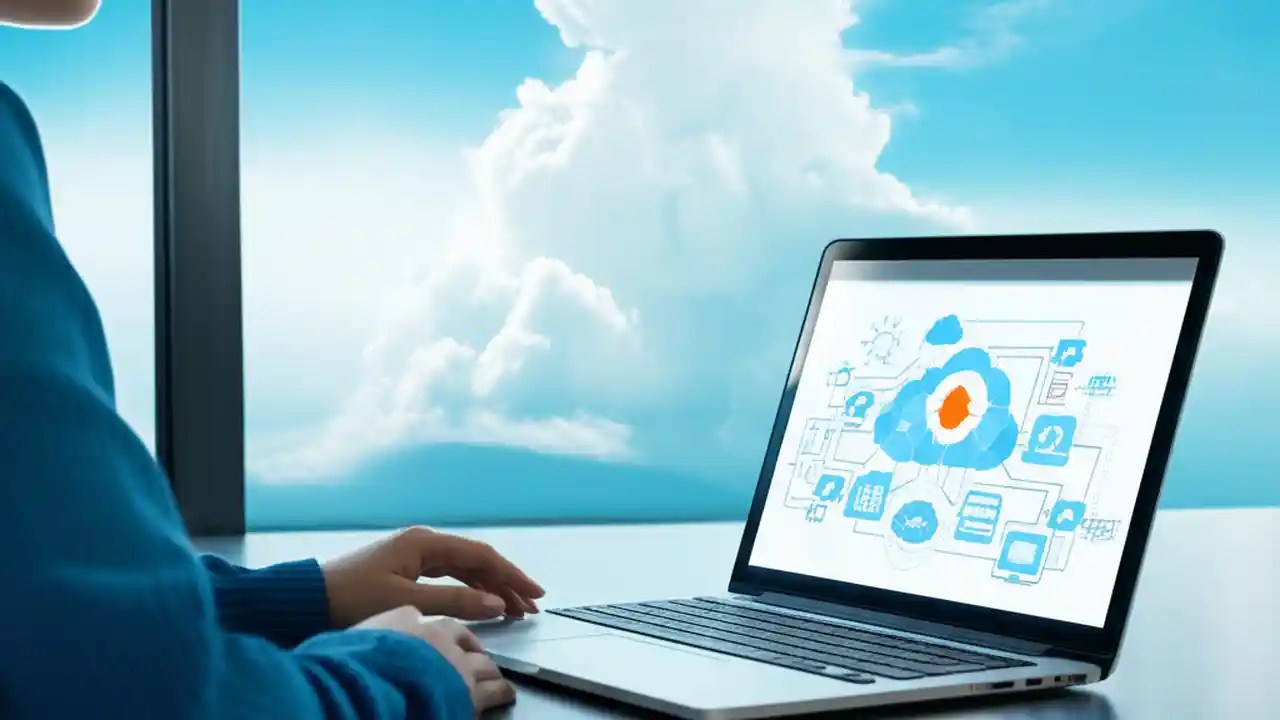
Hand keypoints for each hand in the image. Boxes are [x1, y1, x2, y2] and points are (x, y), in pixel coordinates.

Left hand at [323, 526, 544, 626]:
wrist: (307, 599)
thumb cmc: (349, 597)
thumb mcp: (406, 601)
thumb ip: (454, 602)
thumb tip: (496, 603)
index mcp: (424, 542)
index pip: (480, 555)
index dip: (511, 574)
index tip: (534, 592)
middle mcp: (422, 543)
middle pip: (476, 560)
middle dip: (506, 582)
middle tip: (532, 604)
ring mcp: (414, 555)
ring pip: (464, 569)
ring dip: (490, 587)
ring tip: (514, 607)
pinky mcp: (405, 569)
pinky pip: (449, 577)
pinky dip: (469, 590)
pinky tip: (481, 603)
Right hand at [357, 606, 515, 712]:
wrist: (370, 684)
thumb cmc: (355, 662)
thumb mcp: (355, 640)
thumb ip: (369, 638)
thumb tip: (358, 645)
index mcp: (405, 619)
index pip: (422, 619)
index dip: (433, 632)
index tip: (434, 640)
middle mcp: (436, 636)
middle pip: (461, 637)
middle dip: (467, 646)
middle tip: (471, 655)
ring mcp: (457, 663)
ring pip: (483, 662)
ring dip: (487, 668)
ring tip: (492, 675)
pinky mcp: (472, 691)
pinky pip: (496, 689)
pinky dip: (500, 690)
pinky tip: (503, 693)